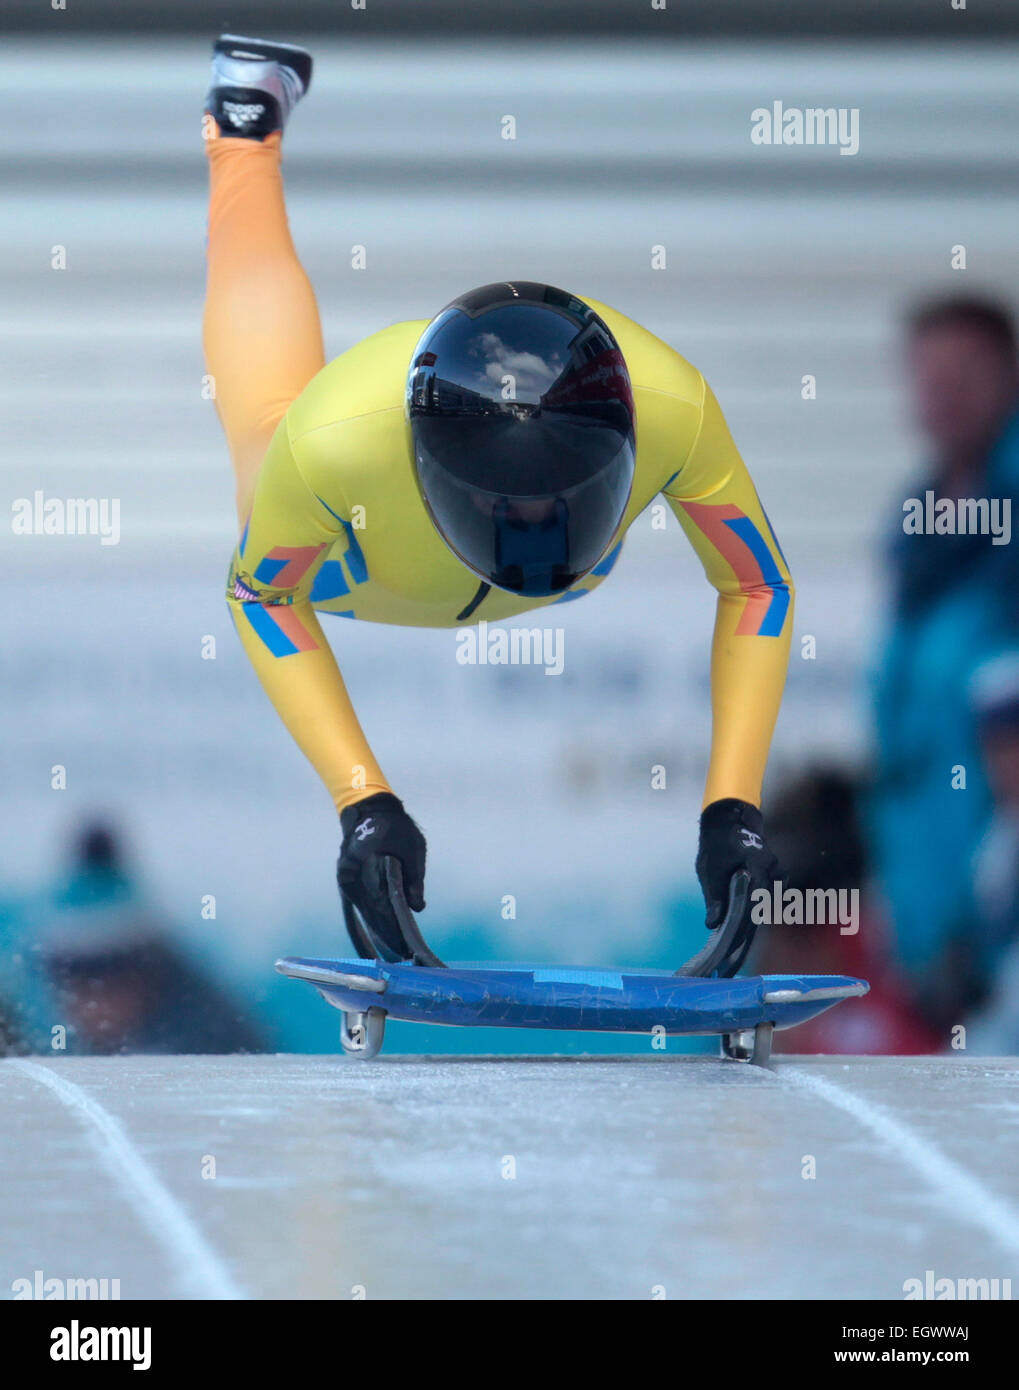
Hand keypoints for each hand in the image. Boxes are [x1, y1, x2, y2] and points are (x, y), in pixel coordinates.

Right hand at [337, 793, 426, 958]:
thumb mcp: (414, 846)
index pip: (384, 901)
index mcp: (369, 861)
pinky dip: (365, 923)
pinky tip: (372, 942)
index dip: (395, 926)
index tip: (407, 945)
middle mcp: (352, 873)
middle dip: (388, 934)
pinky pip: (355, 907)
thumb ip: (415, 877)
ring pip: (363, 912)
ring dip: (377, 932)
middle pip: (372, 911)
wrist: (369, 809)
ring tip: (393, 952)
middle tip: (404, 956)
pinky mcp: (345, 881)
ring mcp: (346, 878)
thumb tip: (417, 908)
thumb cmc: (397, 826)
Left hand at [694, 798, 779, 974]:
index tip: (725, 962)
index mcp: (756, 871)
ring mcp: (775, 879)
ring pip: (761, 916)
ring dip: (746, 936)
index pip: (748, 913)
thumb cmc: (717, 843)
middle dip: (740, 945)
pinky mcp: (773, 882)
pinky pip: (763, 908)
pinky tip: (737, 943)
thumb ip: (714, 895)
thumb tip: (713, 924)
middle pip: (757, 919)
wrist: (732, 820)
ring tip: (728, 964)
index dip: (736, 940)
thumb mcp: (709, 868)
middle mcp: (771, 877)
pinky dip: (751, 923)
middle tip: (725, 971)